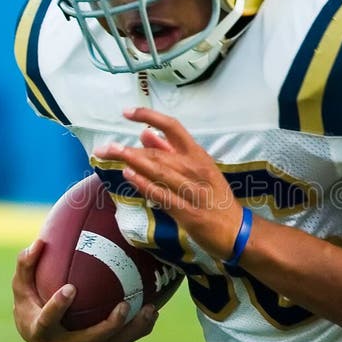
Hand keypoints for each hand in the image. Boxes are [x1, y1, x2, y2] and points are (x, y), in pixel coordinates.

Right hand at [12, 239, 158, 341]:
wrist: (37, 334)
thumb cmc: (29, 302)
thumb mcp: (21, 285)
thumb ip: (26, 264)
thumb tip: (38, 242)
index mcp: (39, 331)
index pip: (47, 322)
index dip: (58, 308)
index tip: (70, 288)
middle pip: (88, 341)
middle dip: (107, 327)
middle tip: (123, 306)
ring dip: (131, 329)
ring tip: (149, 310)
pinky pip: (120, 341)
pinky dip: (137, 329)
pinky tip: (153, 311)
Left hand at [93, 107, 244, 260]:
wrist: (237, 229)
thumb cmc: (215, 197)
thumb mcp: (198, 169)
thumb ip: (171, 152)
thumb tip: (144, 134)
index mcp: (198, 155)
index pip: (173, 127)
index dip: (149, 116)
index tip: (126, 113)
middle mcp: (196, 169)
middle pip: (158, 152)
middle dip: (129, 149)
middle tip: (104, 148)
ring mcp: (193, 191)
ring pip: (159, 171)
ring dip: (133, 162)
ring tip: (111, 154)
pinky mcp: (188, 212)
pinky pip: (163, 195)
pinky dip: (145, 184)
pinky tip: (129, 176)